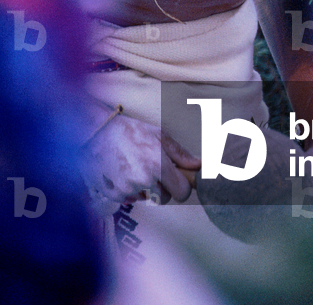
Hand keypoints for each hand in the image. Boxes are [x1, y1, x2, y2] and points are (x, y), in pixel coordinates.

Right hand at [81, 110, 200, 205]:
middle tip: (154, 171)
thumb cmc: (129, 131)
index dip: (182, 187)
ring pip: (145, 199)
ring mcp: (126, 189)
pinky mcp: (112, 195)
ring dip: (144, 189)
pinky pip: (128, 200)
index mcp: (158, 164)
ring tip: (134, 168)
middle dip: (162, 187)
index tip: (178, 180)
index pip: (182, 192)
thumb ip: (180, 154)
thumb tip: (198, 165)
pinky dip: (128, 190)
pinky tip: (122, 174)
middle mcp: (143, 180)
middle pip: (164, 198)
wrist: (96, 133)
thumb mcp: (159, 135)